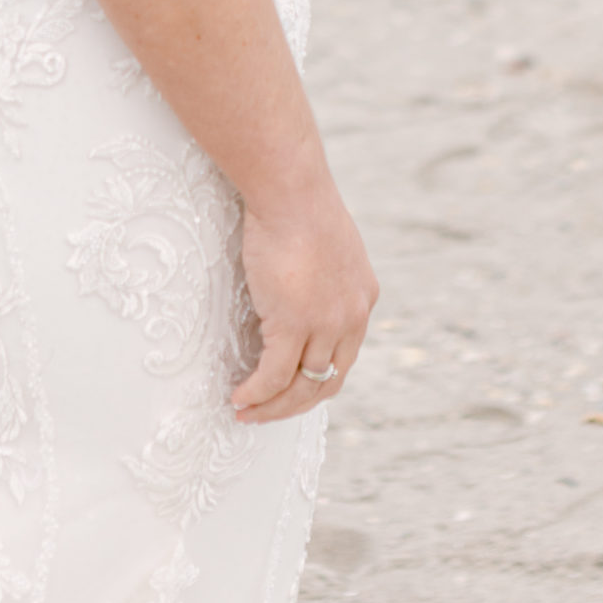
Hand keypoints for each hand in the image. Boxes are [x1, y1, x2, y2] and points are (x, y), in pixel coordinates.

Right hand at [231, 179, 377, 423]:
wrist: (290, 189)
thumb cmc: (298, 208)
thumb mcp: (327, 250)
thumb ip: (322, 280)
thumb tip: (301, 296)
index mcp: (362, 300)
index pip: (343, 358)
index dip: (315, 381)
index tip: (288, 390)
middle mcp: (352, 318)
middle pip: (326, 382)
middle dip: (293, 404)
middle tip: (264, 412)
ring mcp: (325, 323)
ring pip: (300, 386)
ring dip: (271, 406)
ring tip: (246, 410)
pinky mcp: (294, 323)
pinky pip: (273, 375)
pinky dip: (256, 393)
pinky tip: (240, 396)